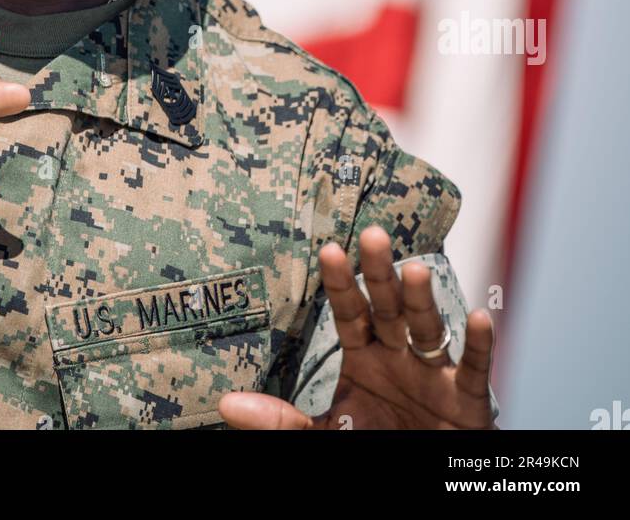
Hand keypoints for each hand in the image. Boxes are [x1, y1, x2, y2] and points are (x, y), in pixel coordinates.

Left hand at [218, 225, 495, 430]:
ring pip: (428, 330)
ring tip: (415, 271)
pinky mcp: (467, 400)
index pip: (350, 313)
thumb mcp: (325, 434)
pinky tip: (479, 317)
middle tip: (373, 234)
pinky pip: (473, 369)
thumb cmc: (375, 445)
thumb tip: (228, 404)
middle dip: (381, 273)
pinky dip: (480, 345)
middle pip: (389, 308)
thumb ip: (281, 420)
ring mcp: (434, 376)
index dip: (341, 284)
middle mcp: (400, 357)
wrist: (424, 475)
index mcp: (366, 357)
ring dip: (422, 302)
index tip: (329, 250)